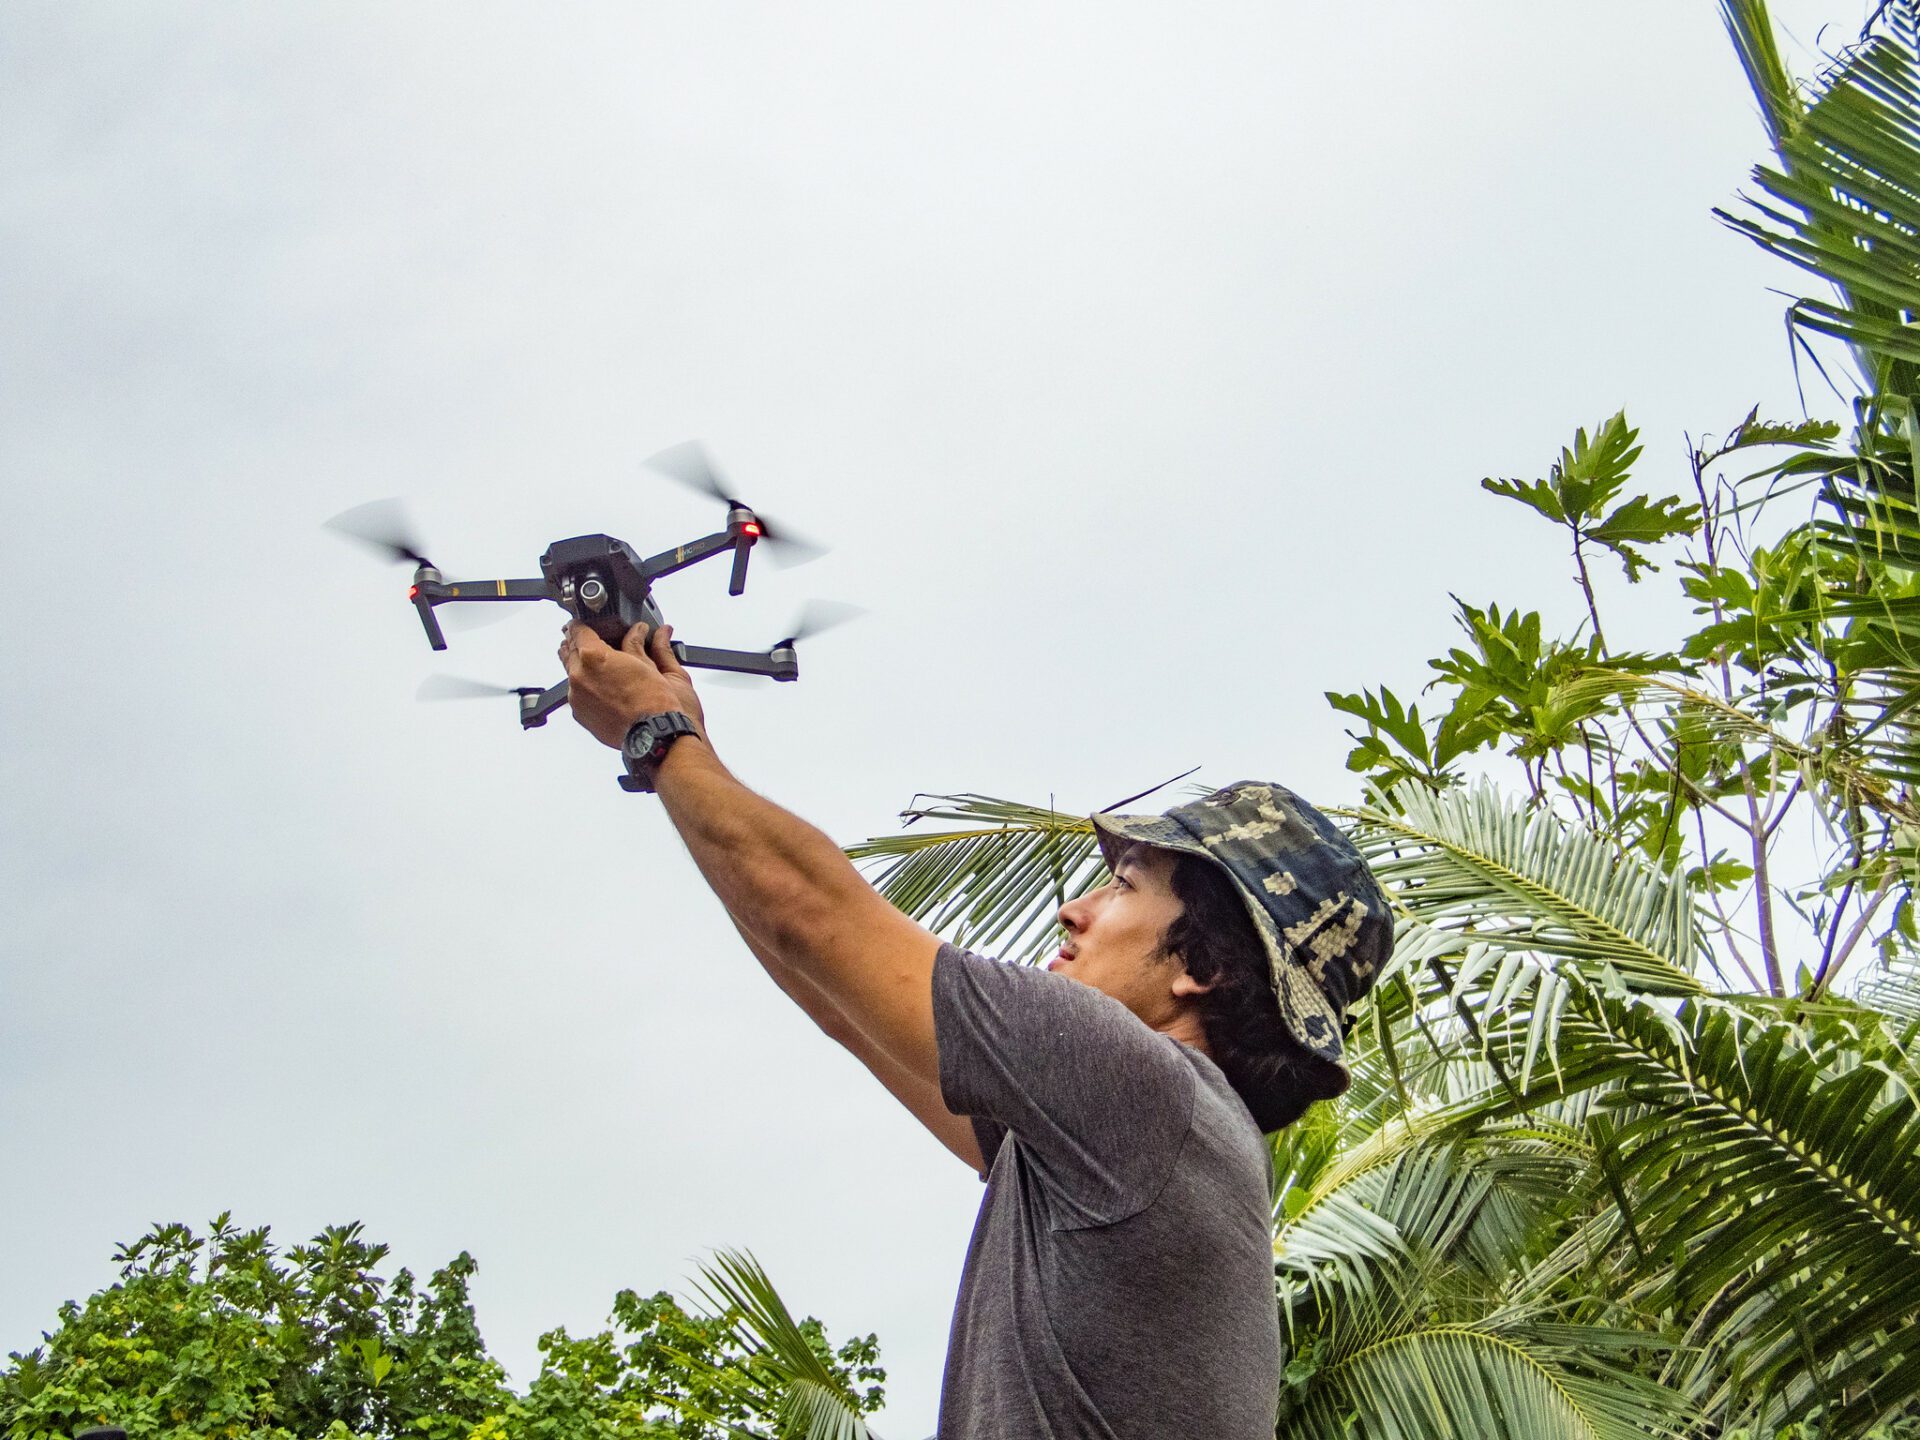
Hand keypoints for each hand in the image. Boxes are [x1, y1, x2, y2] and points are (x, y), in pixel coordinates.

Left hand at [558, 621, 707, 750]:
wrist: (654, 734)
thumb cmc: (654, 702)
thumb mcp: (647, 663)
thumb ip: (636, 643)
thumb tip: (639, 631)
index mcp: (593, 656)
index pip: (578, 630)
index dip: (583, 625)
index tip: (586, 624)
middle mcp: (578, 675)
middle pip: (570, 651)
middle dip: (581, 645)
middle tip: (594, 644)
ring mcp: (576, 696)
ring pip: (573, 674)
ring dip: (582, 668)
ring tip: (602, 669)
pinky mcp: (579, 713)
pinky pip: (578, 694)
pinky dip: (587, 689)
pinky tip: (605, 691)